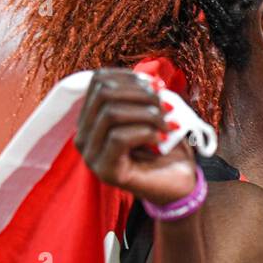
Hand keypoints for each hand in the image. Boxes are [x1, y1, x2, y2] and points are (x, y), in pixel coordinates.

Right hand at [73, 68, 197, 204]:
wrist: (178, 184)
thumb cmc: (165, 147)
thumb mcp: (152, 114)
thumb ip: (143, 95)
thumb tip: (148, 81)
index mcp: (92, 117)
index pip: (98, 81)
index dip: (129, 77)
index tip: (157, 85)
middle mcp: (84, 135)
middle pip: (103, 93)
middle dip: (141, 95)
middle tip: (167, 106)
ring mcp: (92, 155)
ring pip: (111, 114)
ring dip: (147, 114)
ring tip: (169, 124)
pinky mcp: (105, 171)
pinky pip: (119, 138)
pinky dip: (145, 132)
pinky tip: (161, 139)